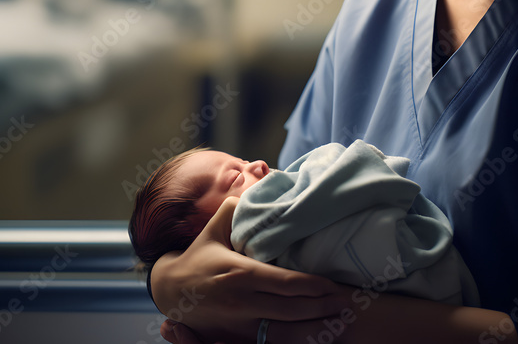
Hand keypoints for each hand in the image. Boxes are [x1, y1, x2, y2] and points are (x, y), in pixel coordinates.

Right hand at [150, 197, 348, 341]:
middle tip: (346, 302)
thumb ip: (239, 208)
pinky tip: (312, 334)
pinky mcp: (236, 338)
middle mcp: (242, 301)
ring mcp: (239, 324)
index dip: (315, 286)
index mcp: (240, 273)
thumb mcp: (214, 227)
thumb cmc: (198, 255)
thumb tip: (262, 189)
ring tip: (337, 322)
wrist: (171, 290)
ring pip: (285, 332)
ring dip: (314, 328)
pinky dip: (294, 340)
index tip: (334, 284)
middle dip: (323, 307)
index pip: (287, 282)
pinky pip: (272, 342)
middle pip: (293, 310)